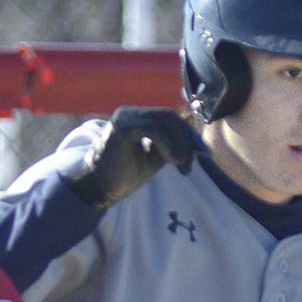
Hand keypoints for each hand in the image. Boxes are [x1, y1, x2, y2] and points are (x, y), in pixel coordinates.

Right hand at [61, 108, 206, 209]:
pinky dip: (167, 143)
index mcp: (138, 118)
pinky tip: (172, 160)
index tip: (201, 153)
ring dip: (179, 144)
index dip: (188, 133)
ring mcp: (125, 117)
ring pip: (163, 120)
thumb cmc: (125, 175)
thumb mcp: (156, 158)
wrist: (100, 188)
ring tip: (181, 166)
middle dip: (186, 139)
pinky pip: (153, 128)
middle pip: (169, 116)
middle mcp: (131, 113)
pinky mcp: (122, 127)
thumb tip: (197, 141)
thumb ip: (173, 146)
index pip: (169, 117)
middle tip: (189, 164)